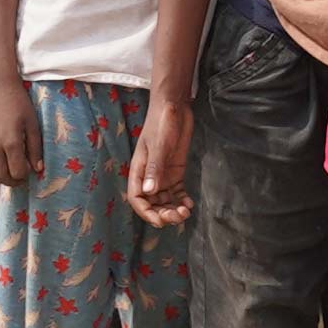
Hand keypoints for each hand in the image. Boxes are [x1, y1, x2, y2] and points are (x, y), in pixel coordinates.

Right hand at [0, 78, 35, 190]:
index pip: (17, 171)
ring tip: (8, 173)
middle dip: (13, 181)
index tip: (30, 171)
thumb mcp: (33, 123)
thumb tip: (38, 168)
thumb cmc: (19, 102)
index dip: (25, 175)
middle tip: (20, 178)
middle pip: (1, 175)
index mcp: (11, 141)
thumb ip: (35, 148)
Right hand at [127, 91, 195, 229]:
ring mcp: (163, 174)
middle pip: (152, 203)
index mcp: (139, 170)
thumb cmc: (162, 122)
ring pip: (165, 200)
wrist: (175, 106)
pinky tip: (190, 203)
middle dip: (163, 214)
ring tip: (186, 212)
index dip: (145, 212)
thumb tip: (148, 192)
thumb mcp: (158, 145)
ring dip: (173, 209)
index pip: (137, 198)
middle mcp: (149, 176)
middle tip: (178, 216)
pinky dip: (182, 200)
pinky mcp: (175, 171)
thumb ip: (154, 168)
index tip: (160, 220)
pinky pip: (177, 192)